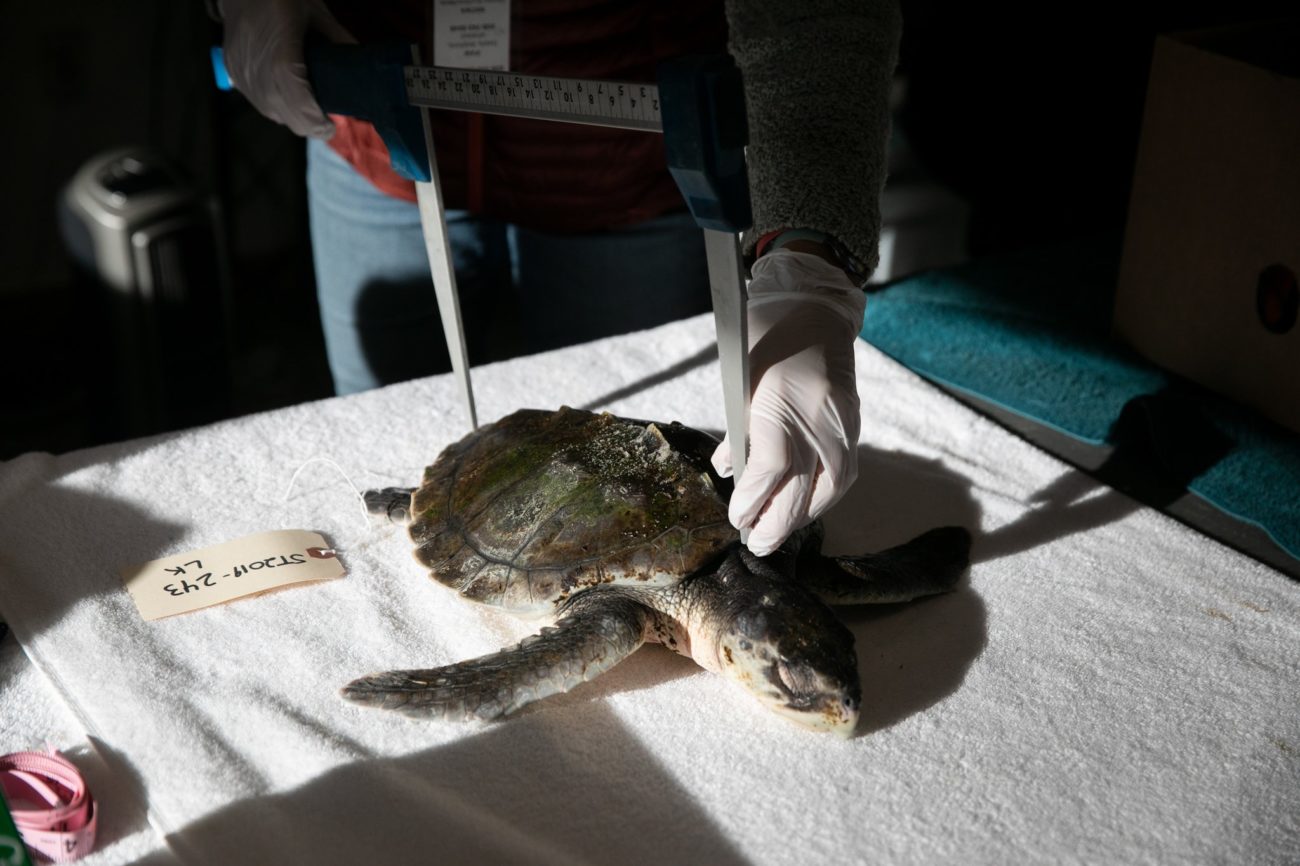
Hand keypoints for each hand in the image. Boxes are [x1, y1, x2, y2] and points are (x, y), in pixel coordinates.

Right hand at [219, 0, 354, 138]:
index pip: (299, 101)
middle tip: (326, 121)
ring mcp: (243, 73)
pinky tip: (289, 98)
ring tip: (309, 108)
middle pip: (287, 116)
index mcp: (281, 54)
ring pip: (272, 113)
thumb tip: (363, 70)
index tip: (331, 126)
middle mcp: (258, 69)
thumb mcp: (318, 13)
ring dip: (293, 117)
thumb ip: (340, 41)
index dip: (316, 121)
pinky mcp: (234, 73)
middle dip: (310, 125)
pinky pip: (259, 103)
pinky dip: (276, 106)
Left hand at [712, 248, 865, 555]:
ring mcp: (841, 419)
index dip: (754, 502)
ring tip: (780, 529)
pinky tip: (807, 504)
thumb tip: (729, 471)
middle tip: (757, 543)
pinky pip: (844, 469)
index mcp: (783, 400)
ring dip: (805, 515)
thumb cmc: (767, 336)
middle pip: (803, 487)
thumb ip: (738, 431)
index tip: (738, 519)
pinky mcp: (853, 420)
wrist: (813, 305)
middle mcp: (817, 414)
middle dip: (778, 523)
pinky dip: (824, 493)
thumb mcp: (739, 381)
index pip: (772, 469)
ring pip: (830, 485)